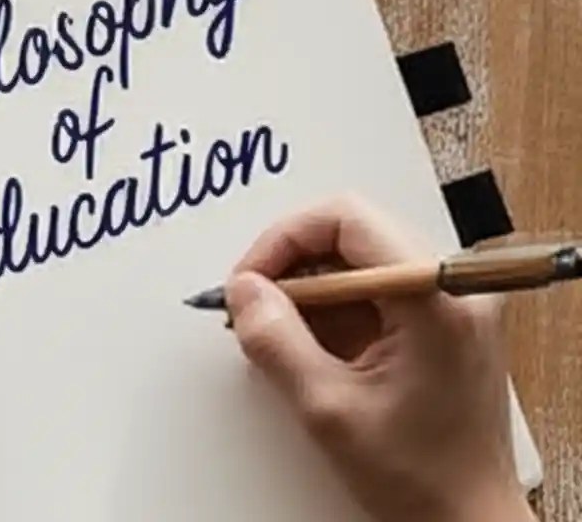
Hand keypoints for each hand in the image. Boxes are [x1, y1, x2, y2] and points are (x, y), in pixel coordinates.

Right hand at [225, 195, 535, 521]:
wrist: (468, 521)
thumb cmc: (420, 477)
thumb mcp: (328, 408)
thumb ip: (277, 341)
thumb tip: (244, 290)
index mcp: (436, 299)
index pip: (347, 220)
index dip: (283, 240)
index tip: (249, 279)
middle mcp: (453, 288)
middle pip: (351, 233)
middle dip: (290, 265)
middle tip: (252, 304)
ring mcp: (451, 303)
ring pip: (358, 260)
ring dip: (308, 289)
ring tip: (274, 332)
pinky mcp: (441, 321)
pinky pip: (373, 289)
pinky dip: (330, 309)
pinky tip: (307, 347)